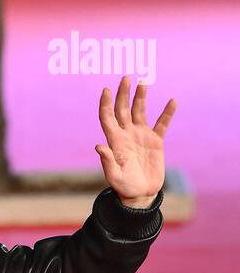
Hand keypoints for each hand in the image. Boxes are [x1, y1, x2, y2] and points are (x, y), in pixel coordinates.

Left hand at [95, 76, 175, 206]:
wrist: (141, 194)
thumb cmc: (124, 188)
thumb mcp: (114, 177)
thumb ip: (108, 162)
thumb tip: (100, 146)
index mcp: (115, 141)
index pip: (108, 118)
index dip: (106, 104)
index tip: (106, 90)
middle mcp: (127, 134)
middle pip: (123, 109)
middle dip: (123, 94)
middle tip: (125, 78)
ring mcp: (141, 136)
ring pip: (140, 111)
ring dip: (141, 97)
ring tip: (143, 83)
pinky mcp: (156, 141)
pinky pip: (162, 123)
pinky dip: (167, 113)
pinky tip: (172, 102)